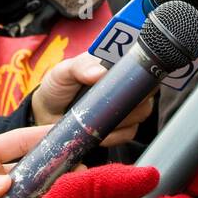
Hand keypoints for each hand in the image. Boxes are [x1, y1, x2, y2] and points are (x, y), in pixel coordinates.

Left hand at [31, 52, 153, 146]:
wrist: (48, 117)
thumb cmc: (58, 88)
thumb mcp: (63, 72)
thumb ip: (80, 67)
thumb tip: (99, 72)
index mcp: (116, 63)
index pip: (142, 62)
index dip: (140, 70)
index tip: (125, 79)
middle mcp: (127, 83)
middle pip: (148, 88)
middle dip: (128, 97)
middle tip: (105, 101)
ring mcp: (128, 106)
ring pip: (141, 111)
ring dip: (118, 117)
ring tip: (94, 116)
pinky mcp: (125, 127)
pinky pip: (130, 132)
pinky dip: (113, 134)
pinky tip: (96, 131)